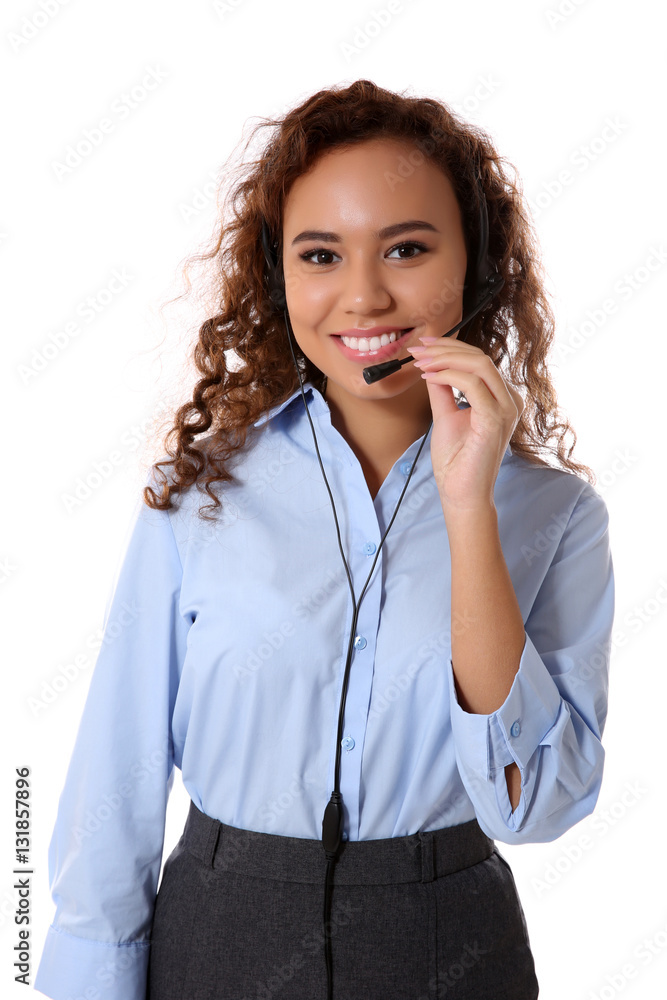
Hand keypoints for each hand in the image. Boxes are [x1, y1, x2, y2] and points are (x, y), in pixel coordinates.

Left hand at [408, 335, 523, 512]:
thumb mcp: (445, 416)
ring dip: (445, 358)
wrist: (461, 493)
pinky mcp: (495, 420)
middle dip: (445, 349)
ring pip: (479, 365)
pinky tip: (429, 377)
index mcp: (501, 398)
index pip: (479, 361)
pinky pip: (472, 385)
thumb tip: (432, 365)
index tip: (422, 346)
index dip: (450, 348)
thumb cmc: (456, 461)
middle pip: (480, 357)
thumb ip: (442, 390)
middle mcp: (509, 401)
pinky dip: (448, 375)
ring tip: (419, 362)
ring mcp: (506, 410)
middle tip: (417, 350)